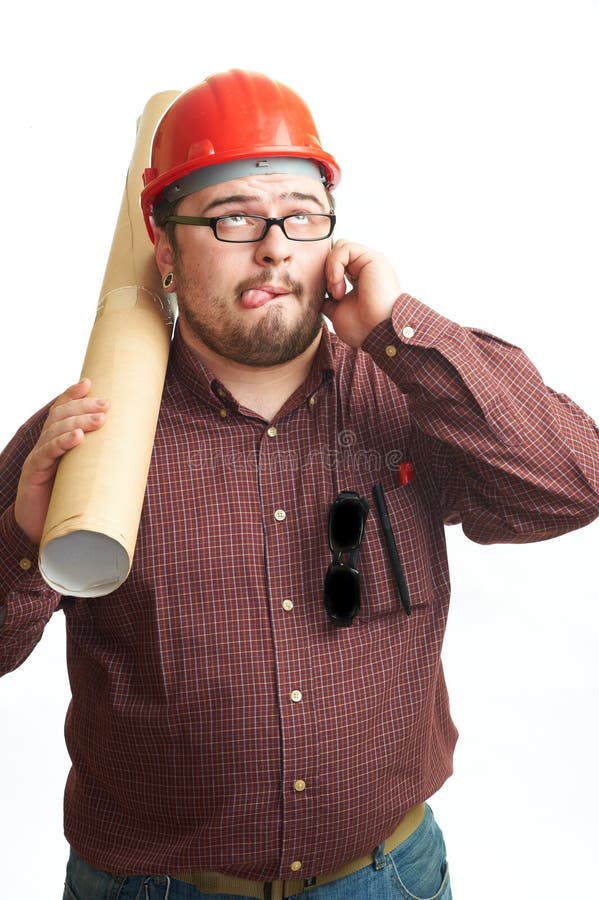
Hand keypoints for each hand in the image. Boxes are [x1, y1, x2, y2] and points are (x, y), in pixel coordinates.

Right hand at [14, 379, 109, 544]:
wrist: (49, 537)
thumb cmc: (73, 507)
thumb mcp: (91, 482)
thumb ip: (105, 467)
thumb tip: (140, 456)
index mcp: (57, 445)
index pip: (61, 413)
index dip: (72, 396)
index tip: (90, 383)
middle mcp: (45, 448)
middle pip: (59, 417)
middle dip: (82, 406)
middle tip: (106, 404)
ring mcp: (38, 461)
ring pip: (54, 431)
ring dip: (78, 422)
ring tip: (99, 419)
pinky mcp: (33, 476)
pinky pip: (45, 455)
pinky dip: (61, 443)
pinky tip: (76, 438)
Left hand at [321, 239, 400, 346]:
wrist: (379, 333)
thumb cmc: (363, 328)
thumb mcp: (338, 313)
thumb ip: (329, 300)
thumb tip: (319, 294)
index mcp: (360, 279)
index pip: (337, 264)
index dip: (327, 277)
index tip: (331, 298)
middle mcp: (367, 268)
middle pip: (337, 253)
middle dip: (327, 272)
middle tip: (334, 295)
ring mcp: (370, 262)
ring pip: (339, 247)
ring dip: (331, 269)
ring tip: (337, 292)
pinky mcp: (373, 258)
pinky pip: (344, 248)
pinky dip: (335, 264)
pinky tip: (338, 284)